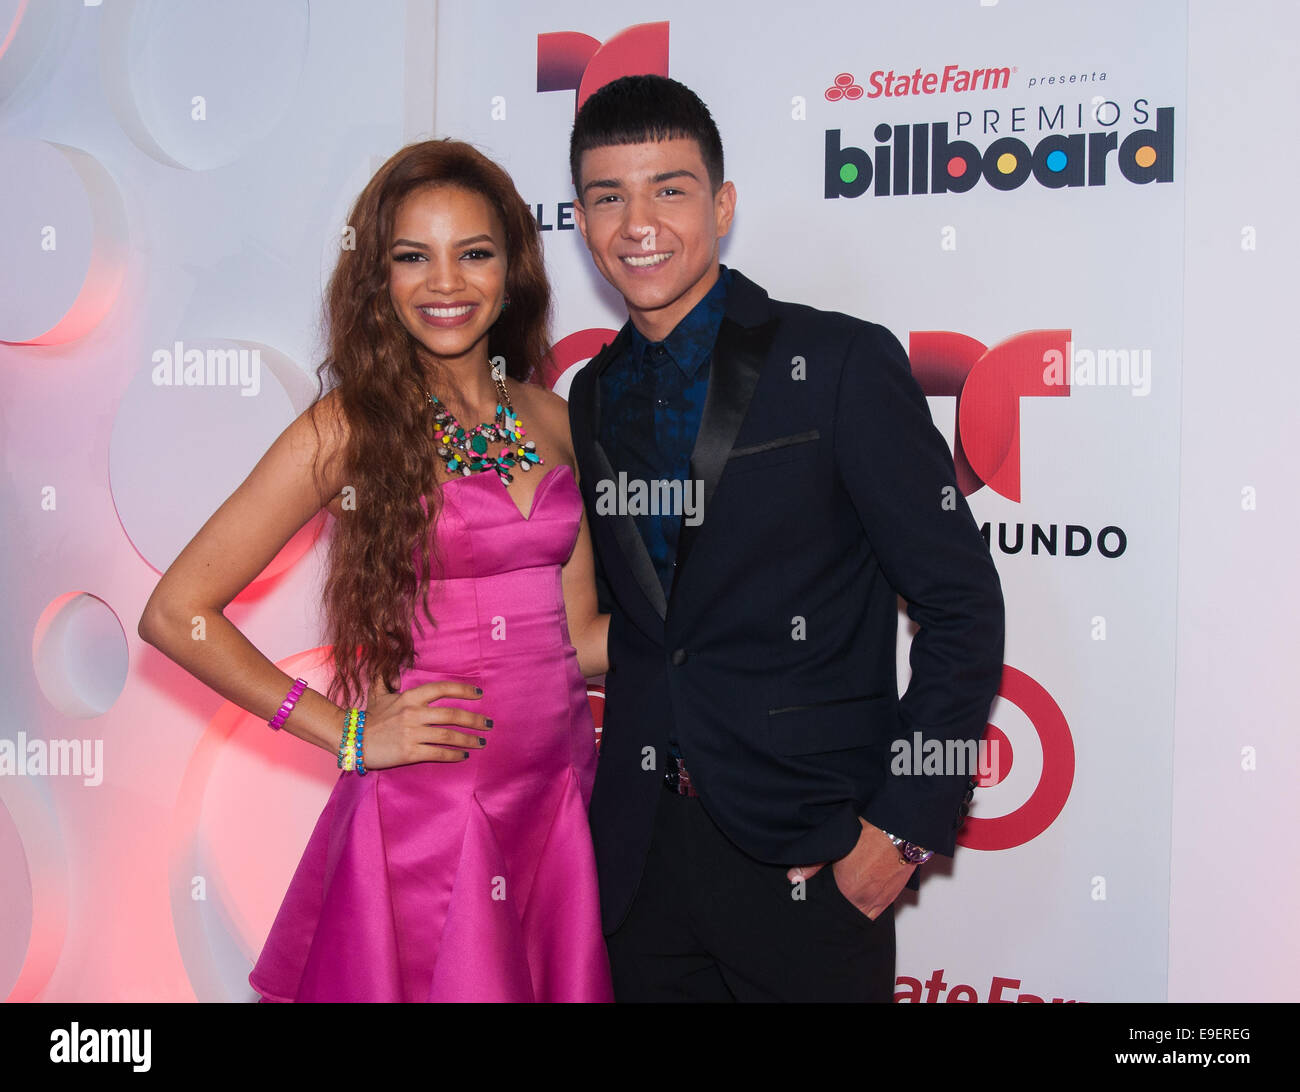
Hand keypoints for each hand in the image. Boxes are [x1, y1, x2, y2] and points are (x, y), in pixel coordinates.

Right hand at [353, 680, 490, 769]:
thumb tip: (396, 664)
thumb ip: (388, 677)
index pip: (442, 689)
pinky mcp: (409, 752)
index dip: (462, 691)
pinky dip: (453, 754)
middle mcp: (413, 713)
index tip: (479, 694)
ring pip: (448, 735)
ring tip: (481, 742)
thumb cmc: (369, 717)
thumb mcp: (378, 693)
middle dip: (474, 720)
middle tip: (488, 724)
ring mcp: (412, 733)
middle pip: (452, 715)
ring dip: (468, 739)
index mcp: (410, 697)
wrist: (352, 740)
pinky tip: (463, 755)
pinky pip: (437, 753)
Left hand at [785, 818, 915, 920]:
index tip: (822, 904)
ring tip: (848, 898)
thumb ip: (813, 865)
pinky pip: (880, 907)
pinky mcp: (895, 893)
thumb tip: (793, 878)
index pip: (834, 911)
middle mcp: (868, 900)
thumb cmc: (869, 834)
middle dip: (841, 910)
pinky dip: (871, 904)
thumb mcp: (836, 846)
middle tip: (834, 902)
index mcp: (850, 891)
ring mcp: (884, 899)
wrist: (899, 829)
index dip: (827, 909)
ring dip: (857, 908)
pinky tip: (864, 892)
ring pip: (867, 913)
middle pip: (850, 915)